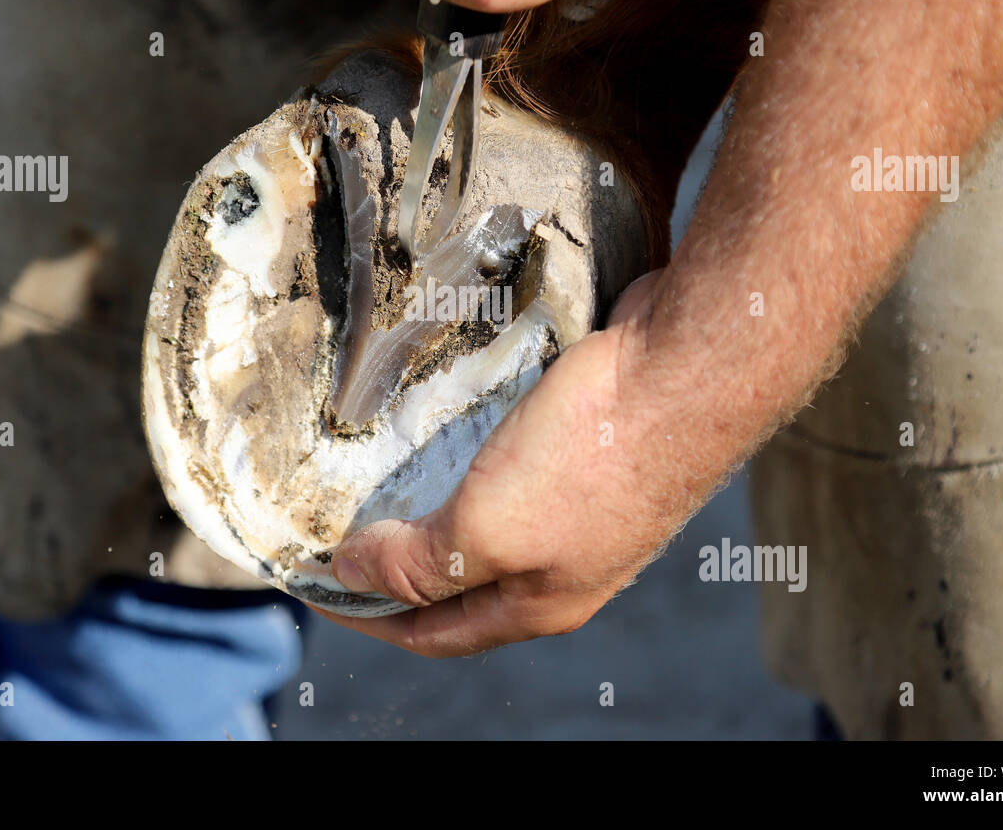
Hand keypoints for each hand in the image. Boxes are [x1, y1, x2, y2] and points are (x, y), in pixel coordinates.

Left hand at [313, 271, 685, 656]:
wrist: (688, 368)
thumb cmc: (594, 459)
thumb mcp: (489, 529)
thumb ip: (419, 562)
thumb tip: (352, 571)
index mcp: (540, 603)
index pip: (434, 633)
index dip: (369, 618)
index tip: (314, 587)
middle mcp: (563, 565)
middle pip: (462, 582)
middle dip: (400, 566)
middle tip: (343, 531)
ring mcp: (581, 507)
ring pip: (489, 521)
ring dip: (434, 509)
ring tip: (383, 480)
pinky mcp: (590, 449)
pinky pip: (513, 468)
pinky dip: (470, 460)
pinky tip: (448, 429)